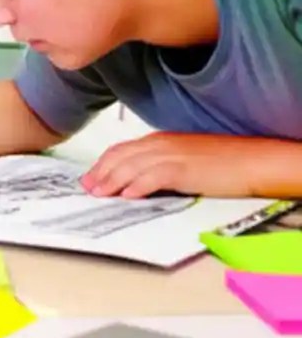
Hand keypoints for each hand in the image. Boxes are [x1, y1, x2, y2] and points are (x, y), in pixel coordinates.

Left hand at [81, 132, 259, 198]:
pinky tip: (127, 196)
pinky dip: (138, 186)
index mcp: (160, 140)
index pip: (121, 150)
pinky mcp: (183, 169)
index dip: (102, 165)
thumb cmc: (222, 161)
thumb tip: (138, 181)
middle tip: (87, 189)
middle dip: (100, 174)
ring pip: (131, 167)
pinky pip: (154, 177)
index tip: (90, 178)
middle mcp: (161, 144)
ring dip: (111, 182)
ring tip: (99, 195)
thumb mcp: (184, 158)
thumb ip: (160, 165)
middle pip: (119, 157)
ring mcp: (171, 155)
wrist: (252, 159)